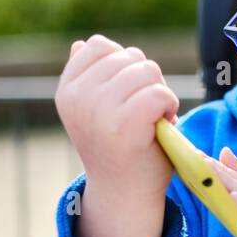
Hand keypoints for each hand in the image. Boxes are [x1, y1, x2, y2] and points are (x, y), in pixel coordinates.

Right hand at [56, 34, 179, 200]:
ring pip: (147, 71)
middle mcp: (77, 98)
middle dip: (147, 80)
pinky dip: (169, 106)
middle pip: (130, 56)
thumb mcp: (96, 109)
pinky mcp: (124, 125)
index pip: (100, 46)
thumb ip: (90, 77)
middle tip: (144, 112)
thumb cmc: (118, 147)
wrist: (124, 192)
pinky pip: (159, 93)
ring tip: (152, 119)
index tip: (126, 94)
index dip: (125, 64)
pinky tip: (162, 125)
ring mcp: (98, 110)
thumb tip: (81, 44)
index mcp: (67, 90)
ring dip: (160, 93)